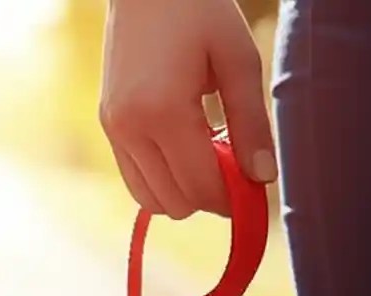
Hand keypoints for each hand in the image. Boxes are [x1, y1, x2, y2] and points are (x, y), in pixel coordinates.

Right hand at [100, 0, 275, 217]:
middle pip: (174, 202)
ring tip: (210, 153)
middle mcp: (129, 128)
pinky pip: (135, 177)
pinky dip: (163, 177)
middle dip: (208, 196)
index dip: (232, 199)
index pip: (199, 186)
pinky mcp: (108, 125)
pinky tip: (187, 146)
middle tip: (234, 165)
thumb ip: (251, 123)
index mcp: (162, 112)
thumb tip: (262, 178)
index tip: (256, 190)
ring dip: (183, 190)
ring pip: (149, 198)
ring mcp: (113, 129)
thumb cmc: (198, 12)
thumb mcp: (238, 60)